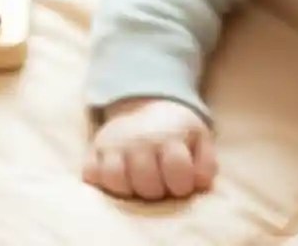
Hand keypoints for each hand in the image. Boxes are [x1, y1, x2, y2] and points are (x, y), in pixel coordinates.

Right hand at [83, 98, 216, 200]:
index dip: (182, 185)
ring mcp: (113, 144)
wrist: (148, 105)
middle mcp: (139, 139)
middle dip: (157, 192)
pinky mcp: (93, 150)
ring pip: (116, 181)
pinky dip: (101, 184)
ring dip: (129, 191)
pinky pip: (90, 175)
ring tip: (139, 186)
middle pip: (146, 183)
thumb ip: (206, 164)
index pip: (177, 171)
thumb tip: (200, 184)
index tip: (181, 184)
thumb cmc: (177, 131)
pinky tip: (118, 181)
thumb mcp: (200, 139)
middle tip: (160, 185)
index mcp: (169, 136)